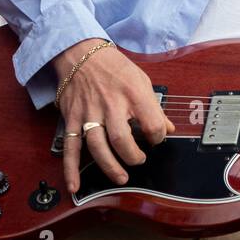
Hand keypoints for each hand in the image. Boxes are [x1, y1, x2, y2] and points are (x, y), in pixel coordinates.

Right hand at [51, 39, 175, 193]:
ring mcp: (88, 113)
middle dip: (132, 155)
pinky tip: (74, 185)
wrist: (82, 55)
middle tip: (139, 160)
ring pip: (97, 146)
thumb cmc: (115, 68)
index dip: (158, 136)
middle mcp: (110, 104)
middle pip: (120, 138)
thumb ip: (155, 108)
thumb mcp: (142, 81)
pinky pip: (70, 148)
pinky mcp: (72, 119)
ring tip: (121, 176)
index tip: (156, 138)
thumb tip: (169, 129)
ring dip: (109, 166)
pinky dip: (70, 169)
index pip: (151, 123)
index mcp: (133, 93)